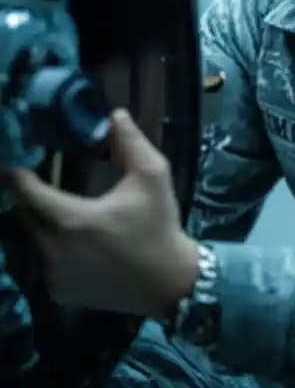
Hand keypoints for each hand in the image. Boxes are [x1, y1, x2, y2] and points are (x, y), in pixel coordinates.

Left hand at [0, 109, 198, 319]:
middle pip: (24, 216)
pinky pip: (43, 265)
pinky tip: (76, 247)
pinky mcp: (58, 291)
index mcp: (72, 218)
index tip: (12, 161)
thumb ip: (131, 144)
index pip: (25, 191)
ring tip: (61, 216)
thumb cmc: (160, 226)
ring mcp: (53, 273)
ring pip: (32, 241)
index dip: (14, 174)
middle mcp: (54, 248)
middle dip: (31, 200)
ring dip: (41, 226)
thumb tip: (114, 115)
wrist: (169, 281)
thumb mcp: (153, 178)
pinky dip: (52, 253)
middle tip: (42, 187)